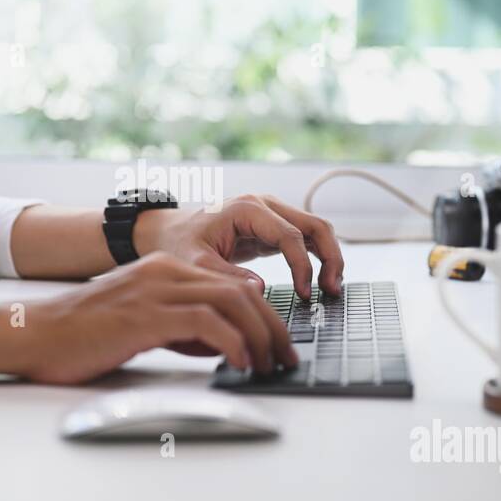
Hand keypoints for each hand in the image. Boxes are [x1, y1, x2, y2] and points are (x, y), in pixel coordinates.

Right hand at [0, 252, 298, 384]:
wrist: (34, 335)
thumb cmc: (80, 337)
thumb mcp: (141, 325)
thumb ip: (179, 328)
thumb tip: (217, 344)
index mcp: (164, 269)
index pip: (231, 287)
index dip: (263, 315)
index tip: (277, 344)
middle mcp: (165, 272)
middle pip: (241, 293)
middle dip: (272, 328)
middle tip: (286, 358)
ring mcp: (157, 290)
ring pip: (233, 303)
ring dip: (261, 337)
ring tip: (271, 365)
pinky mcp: (148, 314)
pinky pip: (208, 323)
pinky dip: (234, 343)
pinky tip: (241, 363)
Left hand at [133, 194, 343, 300]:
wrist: (167, 233)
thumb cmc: (178, 244)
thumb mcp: (196, 263)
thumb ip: (226, 276)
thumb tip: (259, 290)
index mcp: (247, 208)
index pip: (290, 235)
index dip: (302, 267)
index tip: (304, 294)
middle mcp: (265, 205)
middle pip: (315, 225)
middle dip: (330, 257)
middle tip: (333, 290)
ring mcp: (271, 215)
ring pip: (316, 230)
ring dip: (329, 257)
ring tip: (332, 288)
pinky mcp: (272, 229)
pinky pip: (305, 239)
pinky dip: (317, 258)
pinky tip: (320, 282)